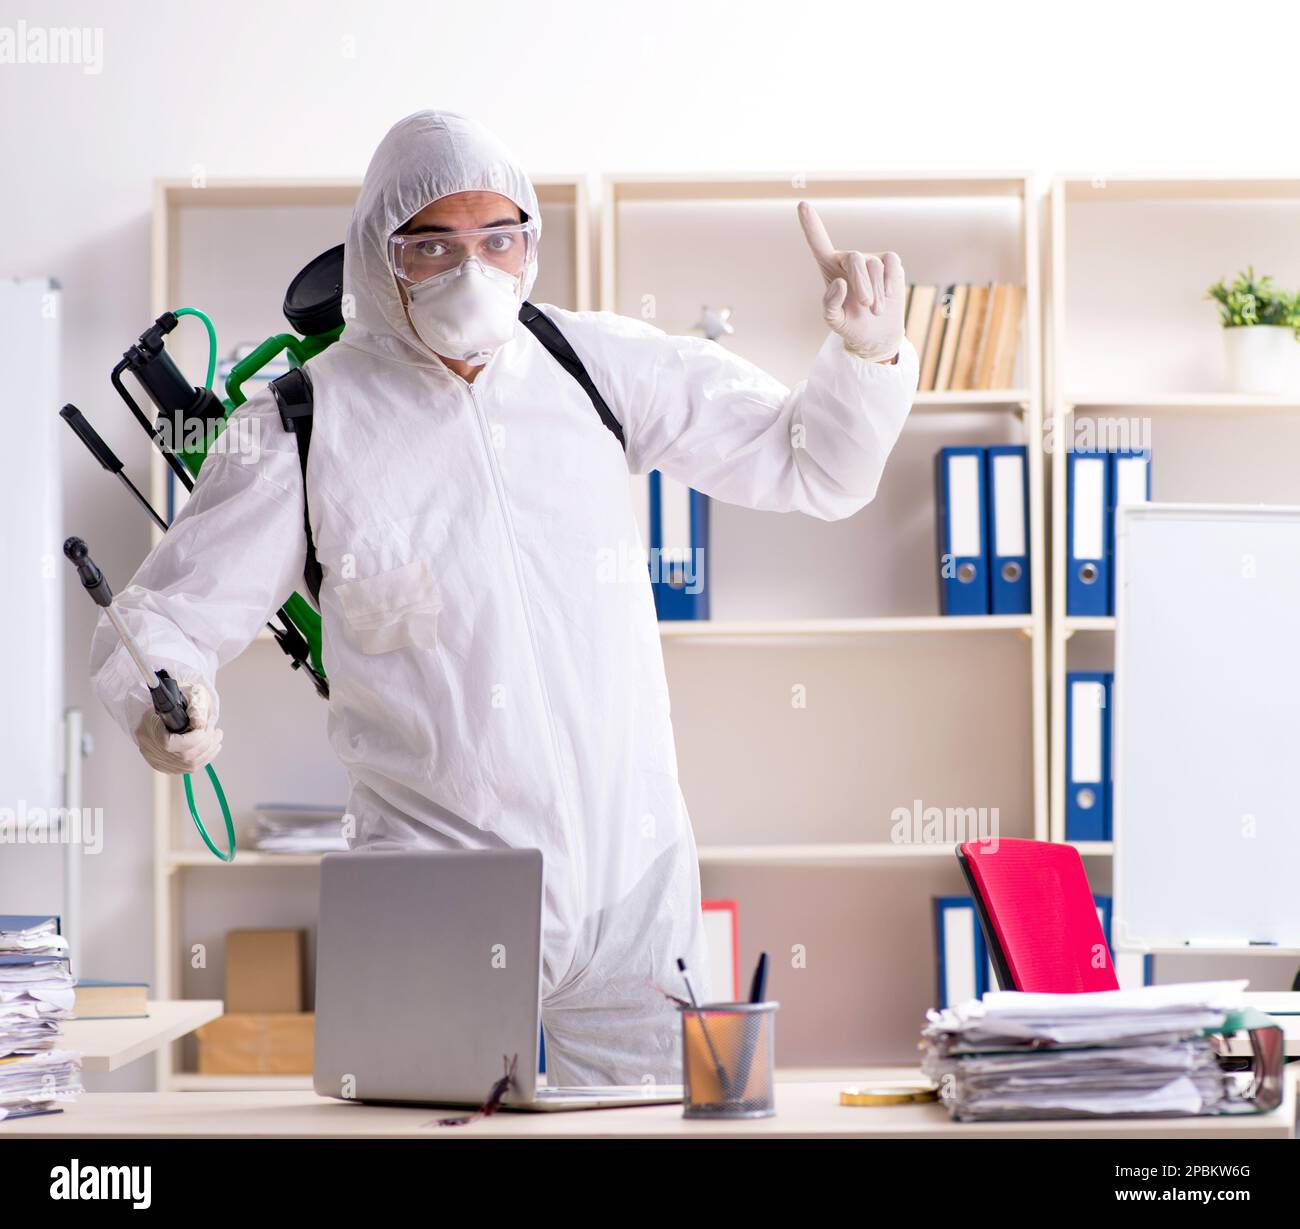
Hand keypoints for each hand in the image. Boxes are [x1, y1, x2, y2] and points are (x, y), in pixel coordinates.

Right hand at [133, 682, 222, 773]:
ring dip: (209, 752)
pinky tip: (211, 747)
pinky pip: (187, 768)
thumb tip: (200, 724)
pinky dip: (204, 758)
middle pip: (184, 757)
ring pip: (189, 765)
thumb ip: (194, 708)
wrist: (163, 706)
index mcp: (149, 729)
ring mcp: (156, 760)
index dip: (195, 738)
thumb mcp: (187, 693)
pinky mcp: (164, 766)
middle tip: (217, 732)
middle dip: (206, 743)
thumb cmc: (176, 698)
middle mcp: (150, 748)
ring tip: (217, 738)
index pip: (171, 744)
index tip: (206, 726)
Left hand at [798, 201, 905, 362]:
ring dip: (876, 292)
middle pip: (854, 259)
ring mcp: (870, 258)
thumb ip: (831, 304)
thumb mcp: (834, 320)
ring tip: (875, 309)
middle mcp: (849, 259)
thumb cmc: (850, 323)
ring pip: (874, 266)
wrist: (877, 333)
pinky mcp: (890, 261)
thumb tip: (840, 282)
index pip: (818, 243)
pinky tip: (888, 296)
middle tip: (866, 305)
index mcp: (829, 267)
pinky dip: (890, 283)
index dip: (810, 225)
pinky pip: (891, 264)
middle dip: (862, 284)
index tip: (802, 205)